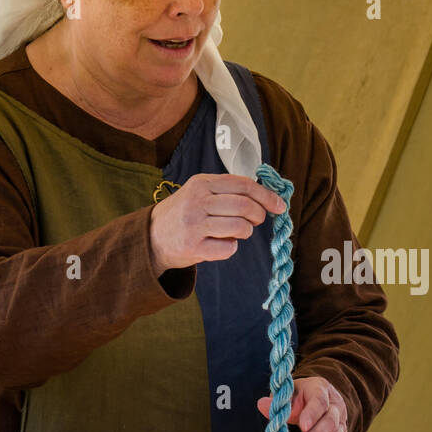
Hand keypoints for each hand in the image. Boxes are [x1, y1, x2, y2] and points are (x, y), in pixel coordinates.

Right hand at [149, 173, 285, 271]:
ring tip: (239, 232)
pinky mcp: (193, 247)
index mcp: (201, 183)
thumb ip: (227, 191)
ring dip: (246, 232)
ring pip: (239, 227)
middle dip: (259, 215)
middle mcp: (197, 201)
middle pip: (244, 205)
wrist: (151, 237)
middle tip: (257, 221)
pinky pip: (228, 248)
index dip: (266, 195)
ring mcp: (194, 224)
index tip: (279, 205)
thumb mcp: (200, 192)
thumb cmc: (184, 214)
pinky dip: (232, 247)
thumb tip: (265, 198)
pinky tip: (222, 244)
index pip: (243, 185)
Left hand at [256, 376, 347, 431]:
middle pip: (330, 421)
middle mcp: (335, 407)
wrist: (317, 401)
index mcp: (321, 391)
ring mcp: (339, 424)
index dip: (312, 414)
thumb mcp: (289, 395)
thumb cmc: (299, 397)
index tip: (302, 426)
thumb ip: (278, 402)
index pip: (319, 401)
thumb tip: (262, 404)